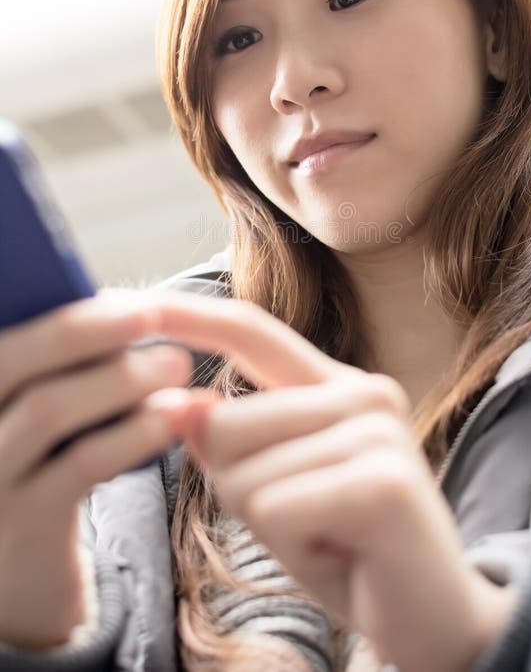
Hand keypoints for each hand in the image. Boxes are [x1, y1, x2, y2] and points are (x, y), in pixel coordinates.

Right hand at [0, 290, 190, 648]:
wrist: (25, 573)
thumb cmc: (47, 465)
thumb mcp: (43, 409)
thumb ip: (61, 363)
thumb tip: (120, 305)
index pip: (5, 331)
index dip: (61, 306)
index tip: (118, 293)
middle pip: (12, 358)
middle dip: (87, 328)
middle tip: (152, 314)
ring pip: (47, 409)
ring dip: (120, 378)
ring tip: (177, 366)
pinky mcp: (21, 522)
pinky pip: (80, 464)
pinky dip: (133, 432)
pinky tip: (173, 416)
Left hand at [147, 292, 516, 671]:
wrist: (435, 619)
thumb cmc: (350, 549)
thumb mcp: (276, 491)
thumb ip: (231, 444)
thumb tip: (176, 403)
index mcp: (337, 387)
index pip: (255, 333)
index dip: (194, 316)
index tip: (141, 305)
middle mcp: (362, 394)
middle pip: (226, 423)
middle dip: (242, 490)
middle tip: (309, 521)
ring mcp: (376, 432)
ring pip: (244, 473)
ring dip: (271, 525)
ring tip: (331, 537)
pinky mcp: (381, 481)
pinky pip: (275, 510)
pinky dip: (293, 546)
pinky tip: (345, 553)